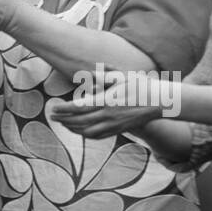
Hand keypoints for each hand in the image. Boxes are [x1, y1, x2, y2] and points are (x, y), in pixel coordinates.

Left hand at [50, 69, 173, 138]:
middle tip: (52, 116)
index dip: (64, 109)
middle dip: (63, 119)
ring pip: (86, 131)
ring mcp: (113, 125)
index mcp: (107, 101)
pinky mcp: (117, 130)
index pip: (79, 107)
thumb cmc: (141, 86)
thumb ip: (104, 76)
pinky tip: (78, 130)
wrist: (159, 102)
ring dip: (71, 128)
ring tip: (62, 123)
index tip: (53, 107)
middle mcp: (108, 115)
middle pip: (79, 121)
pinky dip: (84, 134)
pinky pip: (97, 136)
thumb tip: (88, 74)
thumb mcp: (122, 76)